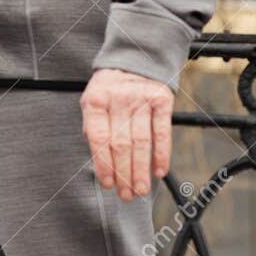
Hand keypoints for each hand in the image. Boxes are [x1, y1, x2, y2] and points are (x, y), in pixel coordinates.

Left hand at [80, 68, 172, 200]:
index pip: (99, 139)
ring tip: (141, 189)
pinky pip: (162, 132)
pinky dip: (162, 154)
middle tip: (126, 194)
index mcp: (95, 101)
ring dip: (141, 170)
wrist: (134, 61)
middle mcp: (118, 99)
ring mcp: (141, 99)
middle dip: (124, 173)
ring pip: (141, 142)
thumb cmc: (110, 88)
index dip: (104, 164)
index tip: (108, 184)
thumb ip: (94, 127)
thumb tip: (99, 159)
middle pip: (121, 144)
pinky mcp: (161, 100)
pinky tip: (159, 171)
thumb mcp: (93, 101)